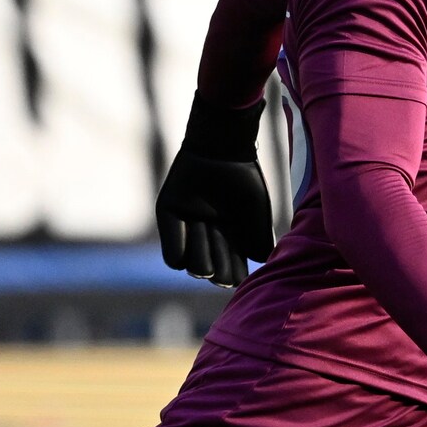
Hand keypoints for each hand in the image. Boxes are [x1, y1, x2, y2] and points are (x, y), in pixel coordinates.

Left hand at [154, 147, 274, 288]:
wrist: (223, 150)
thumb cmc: (245, 182)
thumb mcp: (259, 219)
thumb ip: (259, 246)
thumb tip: (255, 265)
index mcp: (230, 239)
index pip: (231, 274)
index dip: (236, 272)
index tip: (242, 255)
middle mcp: (208, 237)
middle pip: (213, 275)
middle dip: (222, 260)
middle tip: (224, 229)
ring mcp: (187, 229)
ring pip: (193, 269)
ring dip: (204, 250)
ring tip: (209, 222)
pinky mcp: (168, 218)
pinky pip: (172, 258)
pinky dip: (183, 248)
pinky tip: (194, 225)